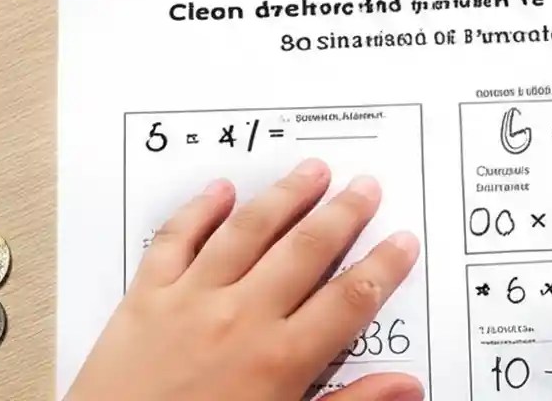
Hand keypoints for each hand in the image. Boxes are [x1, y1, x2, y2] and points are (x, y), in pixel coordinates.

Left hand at [65, 158, 423, 400]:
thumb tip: (406, 386)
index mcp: (279, 362)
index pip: (349, 301)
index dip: (383, 267)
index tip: (402, 241)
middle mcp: (240, 319)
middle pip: (305, 251)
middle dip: (343, 215)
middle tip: (365, 187)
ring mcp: (190, 302)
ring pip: (248, 231)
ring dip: (285, 197)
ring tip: (311, 171)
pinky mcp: (145, 299)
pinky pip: (175, 240)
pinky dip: (199, 210)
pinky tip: (220, 189)